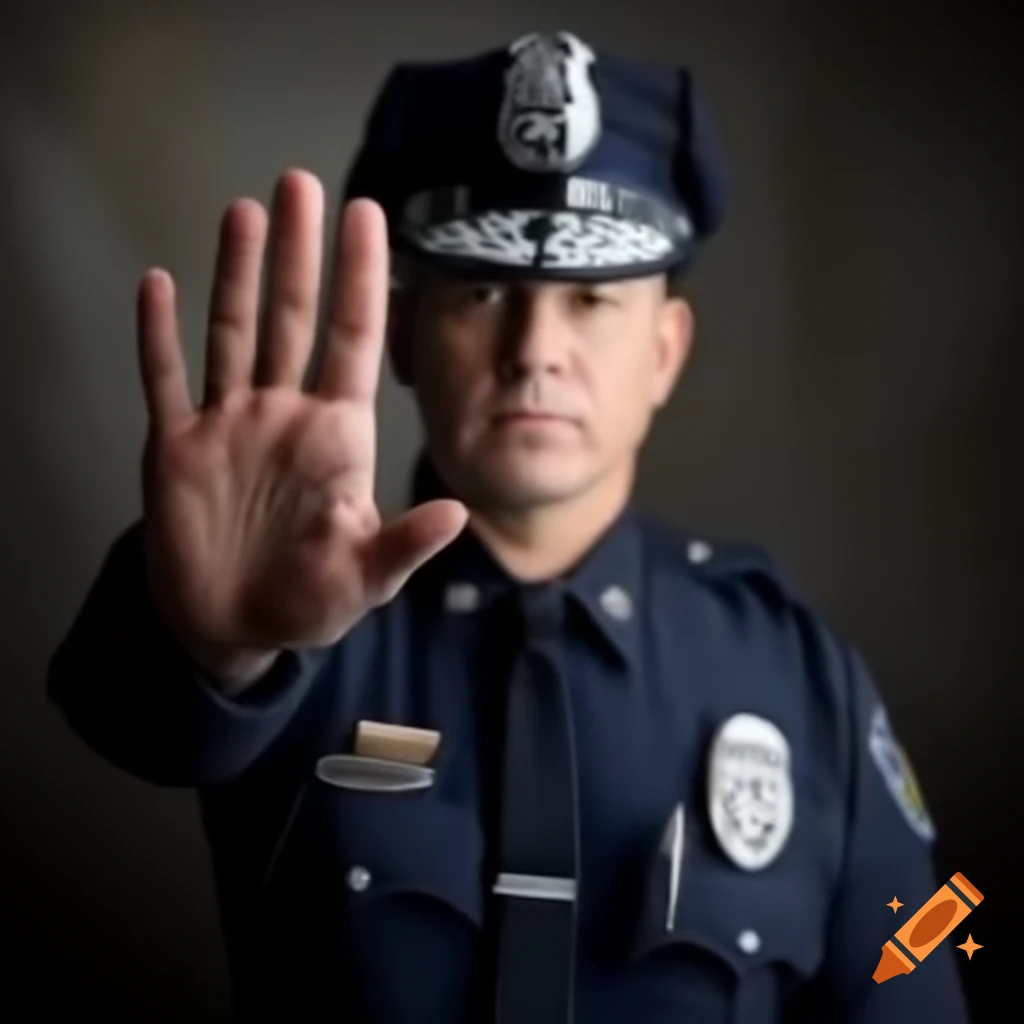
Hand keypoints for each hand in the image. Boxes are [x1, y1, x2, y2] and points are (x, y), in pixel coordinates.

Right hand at [136, 170, 466, 681]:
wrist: (232, 629)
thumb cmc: (307, 603)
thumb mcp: (362, 579)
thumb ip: (402, 545)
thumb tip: (456, 515)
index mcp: (336, 437)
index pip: (354, 340)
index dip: (362, 278)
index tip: (368, 214)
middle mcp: (284, 415)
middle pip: (293, 318)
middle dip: (298, 252)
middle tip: (300, 182)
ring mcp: (229, 425)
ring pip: (233, 332)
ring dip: (235, 274)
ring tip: (243, 212)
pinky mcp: (177, 448)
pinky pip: (164, 379)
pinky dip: (158, 335)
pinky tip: (158, 284)